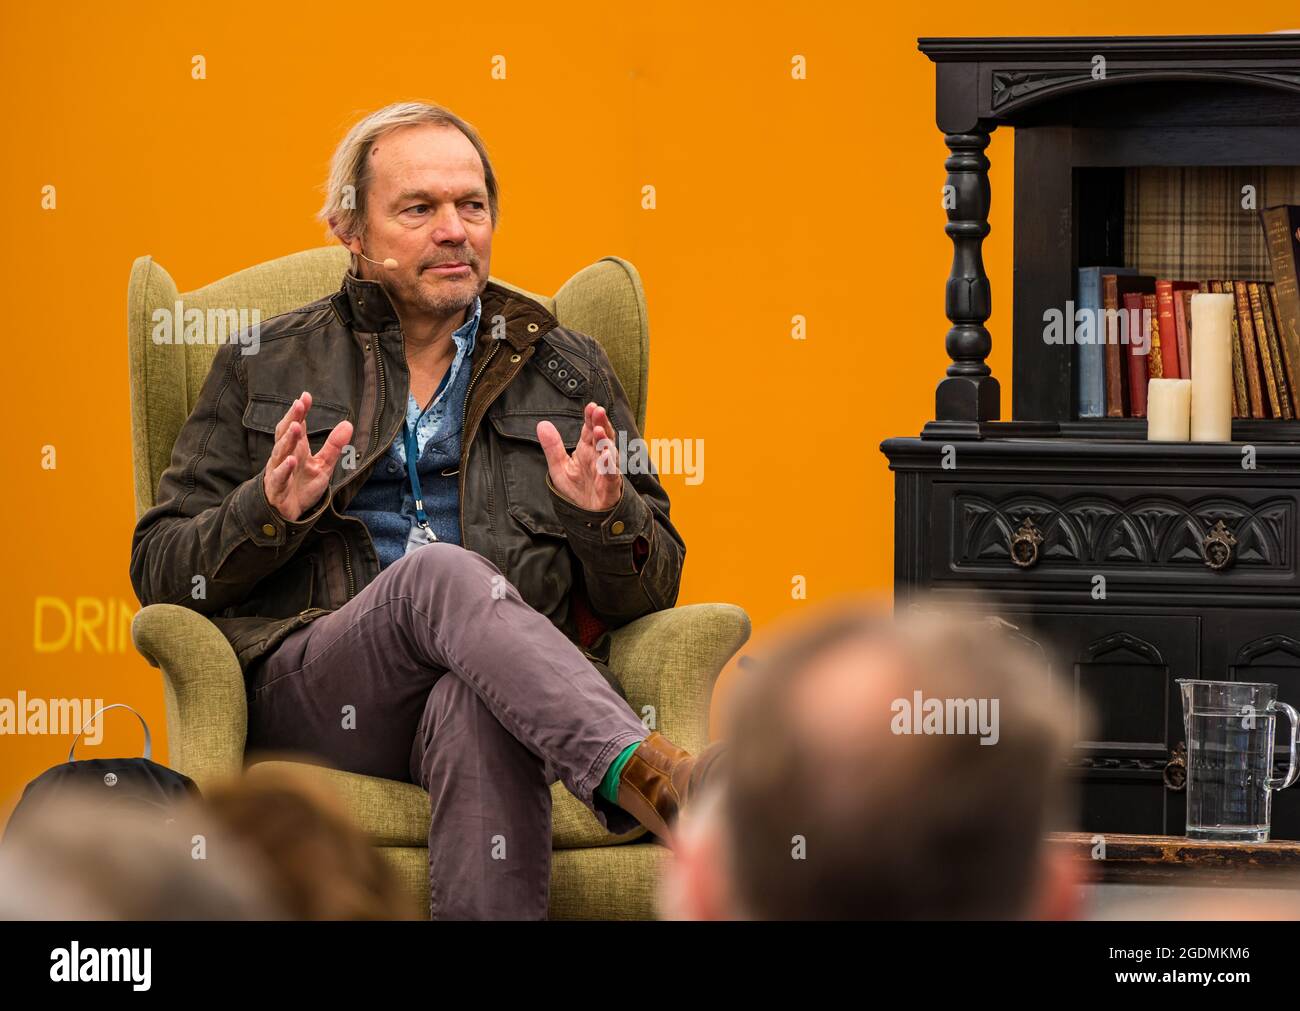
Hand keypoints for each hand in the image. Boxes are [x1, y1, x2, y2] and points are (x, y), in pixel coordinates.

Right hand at [263, 391, 353, 521]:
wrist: (288, 512)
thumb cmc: (303, 486)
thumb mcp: (323, 465)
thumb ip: (334, 446)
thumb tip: (348, 423)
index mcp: (296, 448)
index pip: (297, 425)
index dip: (300, 411)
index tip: (306, 396)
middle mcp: (284, 456)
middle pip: (285, 434)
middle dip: (292, 419)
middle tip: (299, 404)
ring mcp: (278, 471)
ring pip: (280, 452)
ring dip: (288, 439)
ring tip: (297, 426)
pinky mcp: (276, 488)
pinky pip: (279, 477)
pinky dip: (284, 469)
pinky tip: (290, 460)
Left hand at [536, 401, 622, 511]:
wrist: (586, 515)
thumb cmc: (577, 490)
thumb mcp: (559, 467)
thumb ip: (552, 447)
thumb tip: (542, 424)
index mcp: (587, 450)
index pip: (590, 429)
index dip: (591, 417)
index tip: (590, 406)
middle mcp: (599, 457)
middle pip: (602, 436)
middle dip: (601, 423)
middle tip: (598, 410)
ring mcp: (606, 470)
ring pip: (609, 453)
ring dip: (605, 442)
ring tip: (599, 431)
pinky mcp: (610, 486)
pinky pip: (611, 475)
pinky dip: (610, 466)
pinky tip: (606, 457)